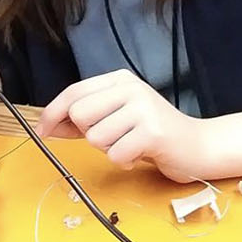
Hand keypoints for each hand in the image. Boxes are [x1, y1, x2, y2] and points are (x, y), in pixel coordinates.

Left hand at [36, 70, 213, 181]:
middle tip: (113, 138)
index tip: (42, 131)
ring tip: (130, 145)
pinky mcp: (153, 132)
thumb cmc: (153, 135)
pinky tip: (140, 155)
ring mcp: (143, 108)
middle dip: (89, 134)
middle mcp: (131, 88)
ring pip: (96, 137)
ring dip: (109, 150)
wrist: (199, 146)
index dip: (53, 112)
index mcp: (120, 80)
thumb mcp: (117, 119)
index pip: (74, 92)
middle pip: (80, 114)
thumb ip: (85, 120)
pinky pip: (115, 154)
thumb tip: (49, 125)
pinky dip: (124, 161)